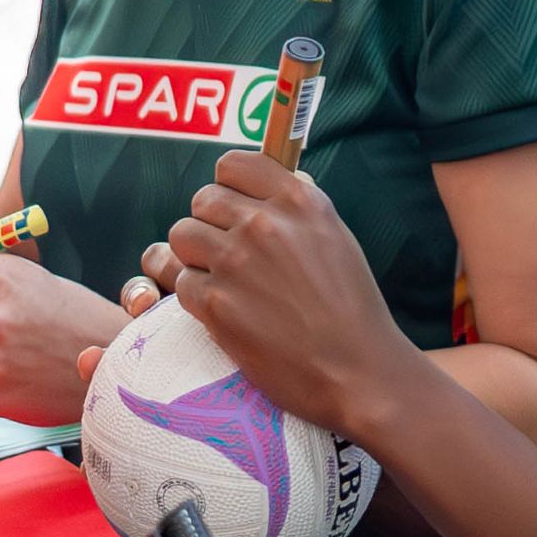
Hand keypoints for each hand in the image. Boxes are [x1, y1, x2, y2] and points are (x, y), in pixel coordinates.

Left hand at [141, 153, 420, 433]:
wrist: (356, 372)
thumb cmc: (352, 310)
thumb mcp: (336, 240)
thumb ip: (299, 209)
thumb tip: (276, 182)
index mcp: (299, 202)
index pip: (233, 165)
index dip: (227, 187)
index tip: (233, 208)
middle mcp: (265, 224)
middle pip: (202, 200)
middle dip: (210, 225)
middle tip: (228, 255)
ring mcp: (236, 263)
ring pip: (181, 236)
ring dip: (194, 257)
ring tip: (220, 280)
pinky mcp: (215, 304)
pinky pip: (180, 281)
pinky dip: (195, 296)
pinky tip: (222, 311)